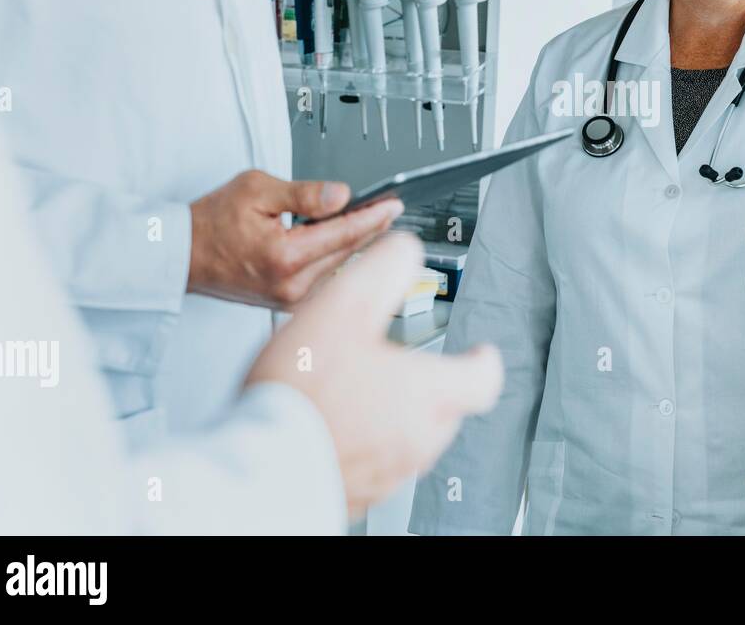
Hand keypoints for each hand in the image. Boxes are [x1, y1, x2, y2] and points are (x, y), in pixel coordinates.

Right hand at [188, 169, 400, 308]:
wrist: (182, 255)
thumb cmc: (211, 223)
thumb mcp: (256, 190)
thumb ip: (304, 194)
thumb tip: (340, 195)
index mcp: (285, 257)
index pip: (345, 234)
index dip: (374, 217)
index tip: (393, 205)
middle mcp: (291, 285)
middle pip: (348, 253)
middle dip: (370, 228)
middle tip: (386, 208)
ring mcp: (290, 299)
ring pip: (338, 267)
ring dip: (354, 244)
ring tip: (367, 219)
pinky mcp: (287, 303)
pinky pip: (323, 278)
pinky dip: (334, 258)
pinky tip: (339, 240)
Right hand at [246, 232, 502, 515]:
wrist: (258, 465)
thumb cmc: (303, 395)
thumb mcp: (344, 307)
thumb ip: (383, 270)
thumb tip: (405, 251)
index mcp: (430, 394)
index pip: (485, 378)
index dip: (482, 359)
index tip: (478, 351)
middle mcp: (419, 439)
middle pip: (446, 407)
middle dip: (427, 383)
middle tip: (397, 364)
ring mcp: (390, 471)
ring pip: (408, 435)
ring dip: (390, 412)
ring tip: (353, 392)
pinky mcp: (358, 493)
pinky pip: (374, 462)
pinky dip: (362, 441)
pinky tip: (329, 424)